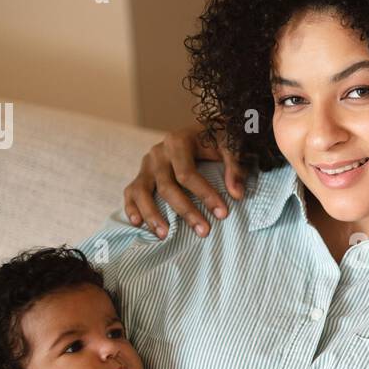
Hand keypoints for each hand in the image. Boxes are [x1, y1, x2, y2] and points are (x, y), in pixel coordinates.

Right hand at [122, 125, 248, 239]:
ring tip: (165, 235)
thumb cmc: (216, 141)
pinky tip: (137, 224)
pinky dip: (131, 208)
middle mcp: (158, 153)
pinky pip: (131, 192)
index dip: (204, 194)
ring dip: (152, 215)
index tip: (222, 214)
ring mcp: (146, 164)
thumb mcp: (229, 146)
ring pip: (142, 191)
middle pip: (167, 186)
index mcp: (178, 141)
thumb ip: (234, 167)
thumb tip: (236, 195)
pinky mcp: (141, 175)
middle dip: (185, 211)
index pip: (187, 173)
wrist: (202, 133)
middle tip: (203, 232)